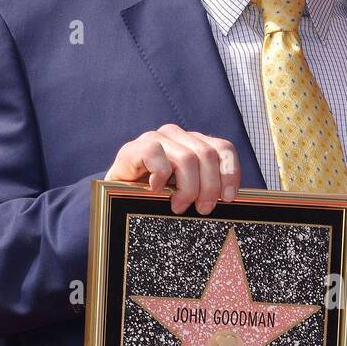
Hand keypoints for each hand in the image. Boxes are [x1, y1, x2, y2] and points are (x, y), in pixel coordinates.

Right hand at [105, 124, 239, 214]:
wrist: (116, 197)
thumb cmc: (156, 198)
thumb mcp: (187, 192)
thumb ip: (206, 189)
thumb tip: (229, 201)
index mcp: (195, 143)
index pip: (224, 148)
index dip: (230, 172)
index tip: (228, 198)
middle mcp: (177, 136)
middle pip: (207, 155)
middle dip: (209, 187)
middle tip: (203, 209)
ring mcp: (155, 139)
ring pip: (187, 158)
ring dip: (188, 187)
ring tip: (179, 206)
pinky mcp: (134, 148)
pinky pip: (155, 155)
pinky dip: (160, 175)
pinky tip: (157, 190)